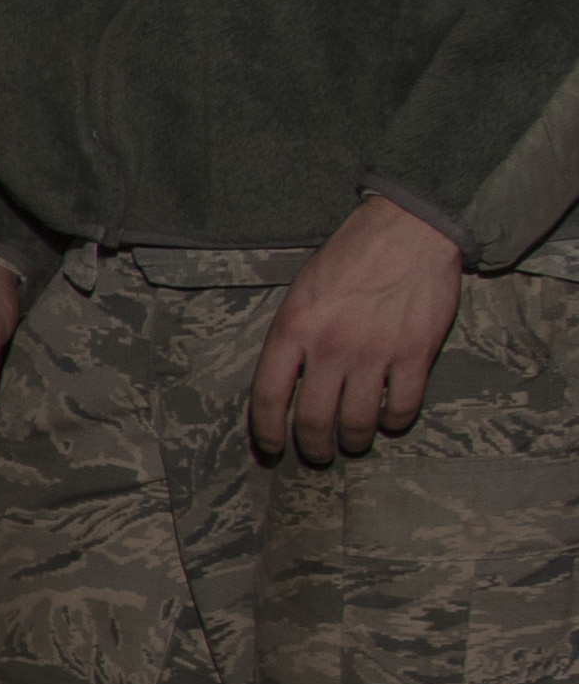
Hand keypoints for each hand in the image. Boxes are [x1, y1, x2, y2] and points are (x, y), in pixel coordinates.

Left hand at [248, 194, 467, 467]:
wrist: (408, 230)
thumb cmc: (348, 258)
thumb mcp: (300, 292)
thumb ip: (291, 337)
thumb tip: (285, 383)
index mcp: (292, 330)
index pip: (268, 398)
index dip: (267, 433)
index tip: (272, 450)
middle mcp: (330, 347)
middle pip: (314, 420)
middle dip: (313, 447)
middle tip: (318, 453)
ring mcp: (374, 353)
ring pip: (357, 422)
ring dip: (353, 441)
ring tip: (352, 443)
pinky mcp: (416, 354)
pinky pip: (403, 406)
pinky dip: (396, 422)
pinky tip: (391, 421)